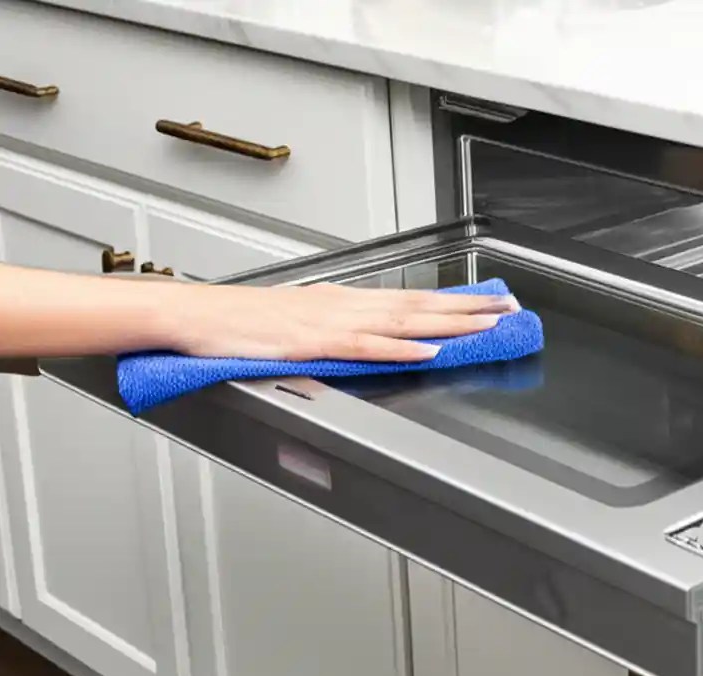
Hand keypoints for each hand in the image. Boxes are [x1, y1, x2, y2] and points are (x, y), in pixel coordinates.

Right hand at [163, 282, 518, 361]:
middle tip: (508, 308)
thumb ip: (338, 330)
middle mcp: (344, 303)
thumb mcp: (299, 321)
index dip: (454, 302)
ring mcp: (330, 321)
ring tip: (486, 324)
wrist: (194, 315)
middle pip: (419, 305)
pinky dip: (400, 346)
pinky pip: (365, 345)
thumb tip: (373, 338)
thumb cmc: (240, 321)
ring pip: (403, 319)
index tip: (489, 302)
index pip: (410, 299)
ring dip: (449, 322)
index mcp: (343, 300)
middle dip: (468, 308)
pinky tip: (428, 348)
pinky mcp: (313, 341)